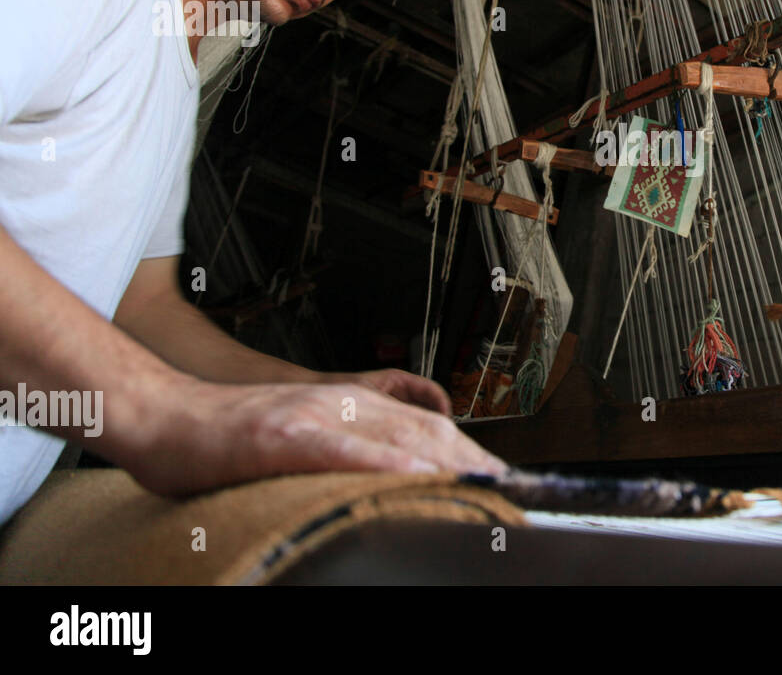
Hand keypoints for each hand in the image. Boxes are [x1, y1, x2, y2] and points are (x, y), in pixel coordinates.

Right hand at [119, 376, 506, 498]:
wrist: (164, 418)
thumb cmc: (226, 440)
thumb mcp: (299, 439)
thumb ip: (344, 451)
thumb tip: (392, 481)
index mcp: (344, 405)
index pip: (424, 425)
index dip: (466, 450)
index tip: (496, 478)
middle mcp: (338, 404)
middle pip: (424, 429)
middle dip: (471, 459)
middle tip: (506, 488)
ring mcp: (313, 417)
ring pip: (397, 435)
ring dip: (448, 461)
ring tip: (484, 485)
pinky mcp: (283, 437)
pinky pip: (345, 450)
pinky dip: (385, 464)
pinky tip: (417, 476)